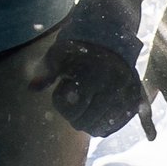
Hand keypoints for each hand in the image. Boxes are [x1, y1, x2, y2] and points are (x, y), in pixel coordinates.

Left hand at [28, 27, 151, 140]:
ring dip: (91, 126)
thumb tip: (31, 88)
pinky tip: (99, 128)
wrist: (109, 38)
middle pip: (89, 122)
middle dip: (76, 120)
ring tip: (84, 116)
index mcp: (94, 76)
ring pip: (104, 127)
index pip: (75, 111)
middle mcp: (113, 87)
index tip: (61, 95)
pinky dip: (108, 128)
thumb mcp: (59, 54)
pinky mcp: (135, 99)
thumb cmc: (78, 48)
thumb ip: (46, 72)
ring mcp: (126, 94)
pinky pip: (120, 123)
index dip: (63, 109)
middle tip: (72, 113)